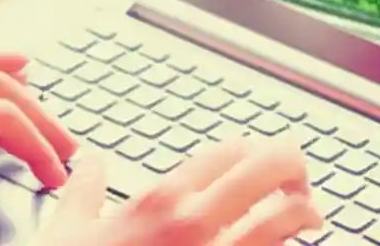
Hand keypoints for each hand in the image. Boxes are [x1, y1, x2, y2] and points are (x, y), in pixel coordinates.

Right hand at [34, 137, 323, 244]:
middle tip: (301, 174)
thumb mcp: (66, 229)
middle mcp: (195, 222)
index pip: (229, 152)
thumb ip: (84, 190)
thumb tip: (89, 163)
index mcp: (159, 198)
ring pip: (285, 218)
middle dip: (293, 165)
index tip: (262, 157)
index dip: (254, 150)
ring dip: (306, 209)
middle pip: (268, 169)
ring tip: (313, 213)